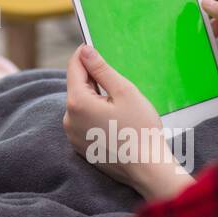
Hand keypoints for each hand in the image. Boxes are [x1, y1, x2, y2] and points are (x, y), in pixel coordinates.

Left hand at [63, 45, 192, 201]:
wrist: (149, 169)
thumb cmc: (140, 129)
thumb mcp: (124, 91)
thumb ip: (101, 69)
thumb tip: (85, 51)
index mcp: (77, 103)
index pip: (74, 68)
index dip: (84, 55)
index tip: (93, 47)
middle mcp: (69, 119)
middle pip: (77, 87)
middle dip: (94, 81)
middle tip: (118, 84)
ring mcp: (73, 135)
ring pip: (81, 105)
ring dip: (96, 99)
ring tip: (121, 108)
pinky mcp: (80, 147)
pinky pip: (84, 122)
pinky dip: (96, 116)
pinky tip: (116, 122)